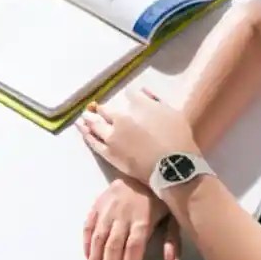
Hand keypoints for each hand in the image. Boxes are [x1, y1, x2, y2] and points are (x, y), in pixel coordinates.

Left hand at [77, 87, 197, 184]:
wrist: (172, 167)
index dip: (127, 96)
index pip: (128, 94)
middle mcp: (121, 118)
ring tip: (83, 117)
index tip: (126, 98)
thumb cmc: (178, 139)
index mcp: (139, 105)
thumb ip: (156, 101)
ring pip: (95, 124)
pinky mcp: (109, 153)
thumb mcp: (172, 114)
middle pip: (106, 109)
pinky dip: (87, 135)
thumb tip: (142, 91)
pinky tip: (82, 130)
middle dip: (101, 108)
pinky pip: (94, 142)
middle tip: (95, 108)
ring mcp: (113, 136)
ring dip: (88, 119)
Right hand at [83, 177, 182, 259]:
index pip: (132, 251)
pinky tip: (87, 259)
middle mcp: (123, 215)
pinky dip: (87, 243)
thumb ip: (172, 240)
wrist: (148, 164)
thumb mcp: (174, 215)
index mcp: (143, 220)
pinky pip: (89, 225)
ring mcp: (108, 209)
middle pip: (113, 249)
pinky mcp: (99, 203)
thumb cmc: (163, 194)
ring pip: (98, 240)